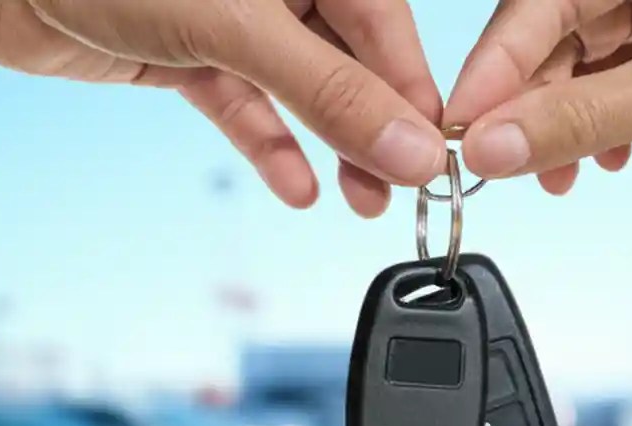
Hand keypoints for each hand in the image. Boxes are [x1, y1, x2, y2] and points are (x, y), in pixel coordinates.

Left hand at [0, 0, 446, 215]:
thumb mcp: (239, 28)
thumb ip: (330, 91)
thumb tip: (410, 148)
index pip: (387, 26)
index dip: (412, 95)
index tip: (433, 159)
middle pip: (350, 62)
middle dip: (371, 131)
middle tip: (396, 192)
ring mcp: (239, 18)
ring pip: (303, 90)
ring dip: (330, 148)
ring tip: (358, 201)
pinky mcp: (198, 53)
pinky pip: (249, 105)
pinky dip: (269, 146)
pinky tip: (295, 187)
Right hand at [448, 0, 631, 243]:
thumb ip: (585, 116)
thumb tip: (492, 142)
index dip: (504, 56)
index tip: (466, 118)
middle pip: (566, 27)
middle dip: (528, 95)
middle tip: (495, 154)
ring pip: (591, 68)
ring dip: (559, 123)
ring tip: (547, 173)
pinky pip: (623, 101)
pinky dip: (599, 136)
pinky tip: (597, 165)